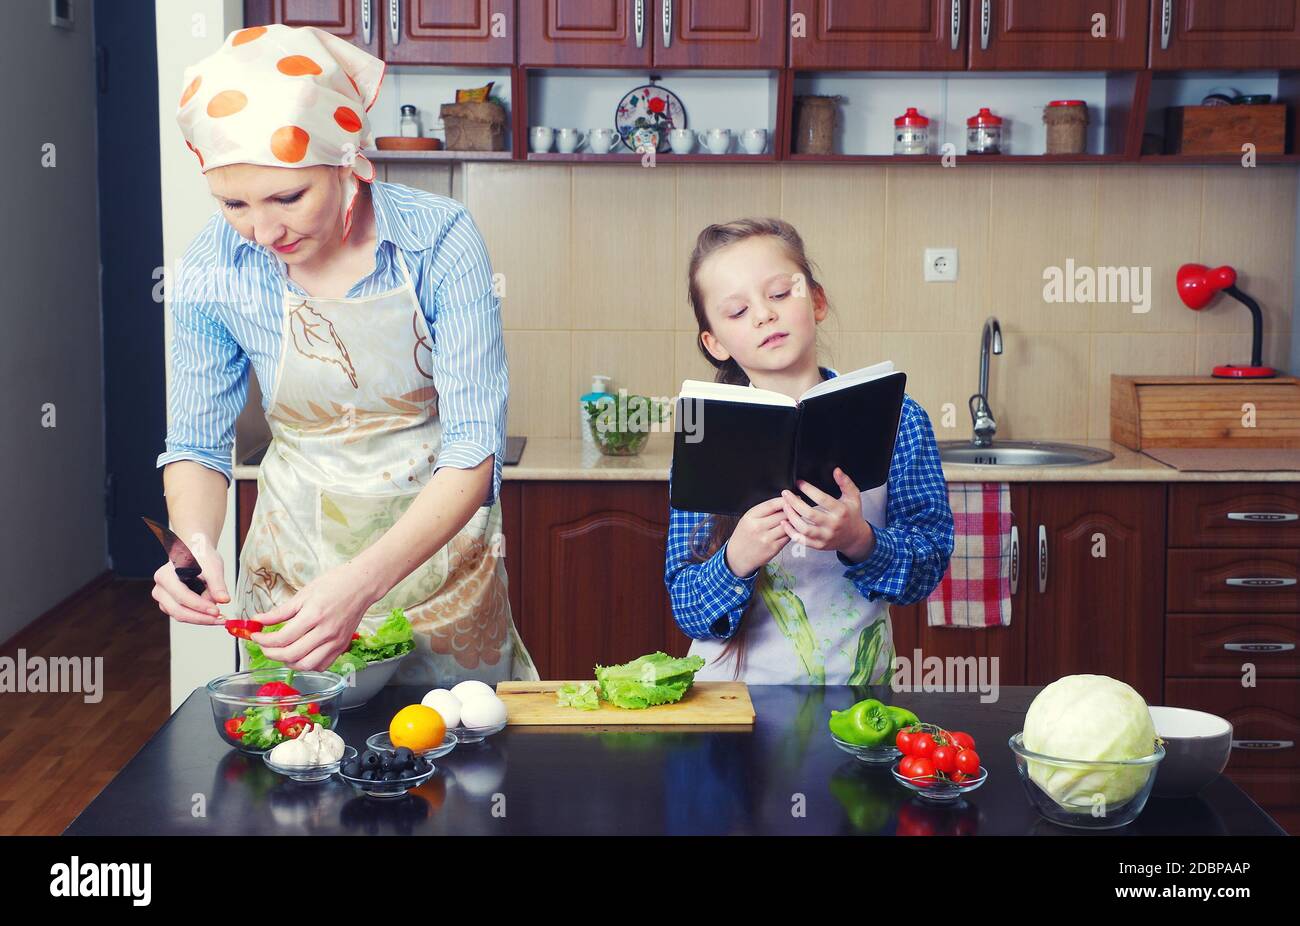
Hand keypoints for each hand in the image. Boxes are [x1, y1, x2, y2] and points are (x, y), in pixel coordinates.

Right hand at [151, 533, 229, 624]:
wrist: (195, 553)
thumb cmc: (201, 557)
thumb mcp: (212, 568)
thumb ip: (218, 585)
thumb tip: (224, 600)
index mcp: (165, 576)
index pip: (182, 596)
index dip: (200, 606)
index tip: (217, 612)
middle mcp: (160, 589)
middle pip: (178, 611)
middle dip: (201, 617)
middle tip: (220, 619)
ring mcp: (163, 599)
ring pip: (180, 615)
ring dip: (200, 618)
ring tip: (219, 615)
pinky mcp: (169, 605)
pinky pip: (183, 615)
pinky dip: (198, 616)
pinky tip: (212, 614)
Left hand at [249, 562, 379, 670]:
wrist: (361, 585)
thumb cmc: (335, 584)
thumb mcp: (303, 594)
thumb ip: (280, 611)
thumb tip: (259, 620)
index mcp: (314, 615)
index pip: (282, 638)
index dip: (263, 640)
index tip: (256, 636)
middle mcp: (325, 632)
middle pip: (291, 655)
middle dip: (271, 653)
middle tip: (264, 646)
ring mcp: (335, 641)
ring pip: (306, 665)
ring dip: (288, 663)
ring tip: (281, 653)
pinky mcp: (342, 646)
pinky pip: (321, 665)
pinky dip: (307, 665)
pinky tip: (301, 655)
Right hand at [724, 497, 791, 577]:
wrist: (738, 556)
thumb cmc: (744, 535)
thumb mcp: (748, 518)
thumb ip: (764, 511)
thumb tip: (785, 502)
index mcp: (751, 516)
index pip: (773, 504)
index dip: (786, 500)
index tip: (794, 497)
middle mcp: (758, 527)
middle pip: (783, 514)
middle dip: (793, 510)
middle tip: (799, 508)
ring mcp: (766, 539)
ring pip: (788, 525)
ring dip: (795, 521)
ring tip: (798, 518)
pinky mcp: (773, 548)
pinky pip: (788, 537)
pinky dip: (792, 532)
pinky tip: (791, 529)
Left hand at [780, 468, 875, 560]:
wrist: (855, 538)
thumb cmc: (852, 514)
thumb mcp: (853, 497)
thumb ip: (845, 482)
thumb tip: (836, 470)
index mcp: (840, 511)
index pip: (822, 499)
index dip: (808, 489)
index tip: (799, 482)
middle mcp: (833, 525)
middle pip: (809, 514)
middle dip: (794, 502)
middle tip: (786, 494)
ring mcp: (825, 537)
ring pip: (804, 528)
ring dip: (791, 516)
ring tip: (785, 506)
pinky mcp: (819, 545)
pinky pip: (802, 540)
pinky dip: (791, 532)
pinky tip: (785, 522)